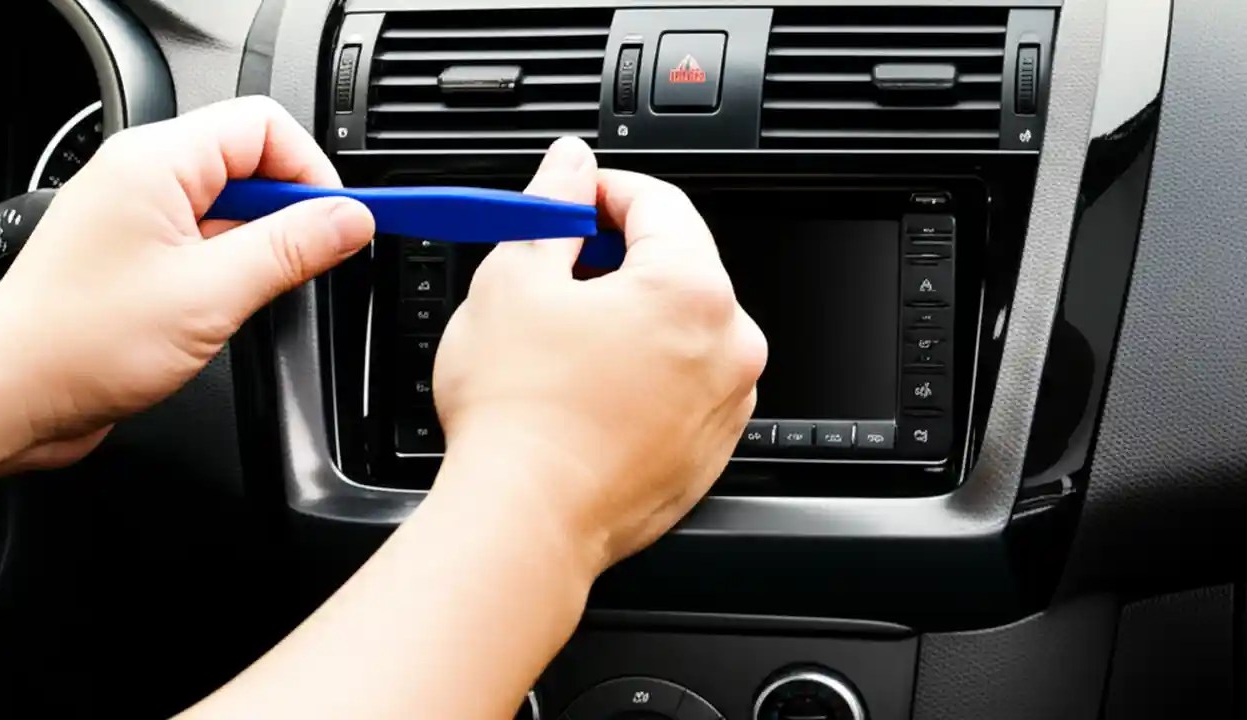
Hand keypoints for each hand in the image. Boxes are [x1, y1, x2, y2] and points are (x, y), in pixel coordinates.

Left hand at [0, 96, 373, 479]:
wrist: (13, 396)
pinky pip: (210, 240)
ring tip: (257, 292)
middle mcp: (145, 177)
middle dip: (293, 212)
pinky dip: (237, 267)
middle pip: (254, 164)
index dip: (314, 171)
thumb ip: (292, 249)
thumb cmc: (79, 344)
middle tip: (314, 261)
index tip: (344, 221)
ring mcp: (141, 216)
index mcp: (157, 162)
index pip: (264, 127)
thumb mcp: (211, 294)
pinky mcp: (141, 255)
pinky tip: (232, 305)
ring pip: (236, 207)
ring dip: (263, 245)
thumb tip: (351, 219)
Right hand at [431, 138, 766, 575]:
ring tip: (564, 341)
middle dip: (616, 256)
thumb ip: (553, 206)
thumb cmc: (518, 412)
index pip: (660, 201)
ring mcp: (727, 403)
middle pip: (677, 264)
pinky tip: (589, 388)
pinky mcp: (710, 449)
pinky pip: (683, 384)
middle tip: (556, 271)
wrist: (525, 521)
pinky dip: (644, 372)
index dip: (603, 190)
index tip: (571, 199)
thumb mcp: (515, 278)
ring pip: (681, 328)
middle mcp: (730, 345)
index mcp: (693, 289)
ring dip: (632, 316)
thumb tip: (570, 166)